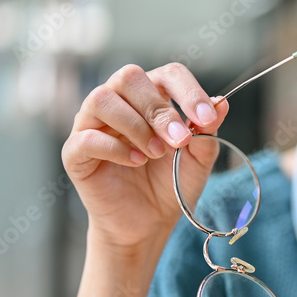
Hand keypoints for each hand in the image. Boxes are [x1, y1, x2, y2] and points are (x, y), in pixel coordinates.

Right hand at [62, 62, 229, 252]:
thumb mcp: (198, 159)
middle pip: (129, 77)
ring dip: (136, 126)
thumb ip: (207, 131)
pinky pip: (87, 137)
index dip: (188, 91)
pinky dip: (115, 148)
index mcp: (152, 97)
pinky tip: (136, 162)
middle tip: (179, 139)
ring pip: (102, 99)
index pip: (168, 74)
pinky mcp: (75, 152)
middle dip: (159, 108)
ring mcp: (92, 124)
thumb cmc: (171, 184)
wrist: (149, 223)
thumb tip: (221, 103)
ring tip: (156, 153)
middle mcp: (119, 103)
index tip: (207, 119)